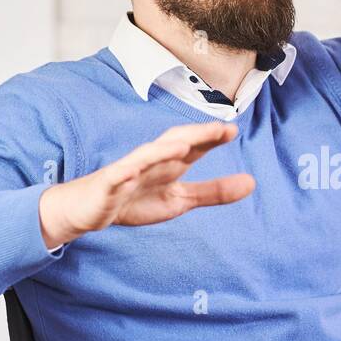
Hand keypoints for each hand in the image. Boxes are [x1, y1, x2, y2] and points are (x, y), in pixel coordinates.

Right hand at [39, 121, 254, 248]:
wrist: (88, 211)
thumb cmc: (134, 200)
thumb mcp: (180, 200)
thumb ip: (214, 191)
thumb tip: (252, 183)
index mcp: (170, 164)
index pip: (193, 146)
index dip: (211, 137)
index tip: (233, 130)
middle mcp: (151, 161)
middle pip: (174, 142)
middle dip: (195, 135)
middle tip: (220, 129)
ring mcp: (128, 171)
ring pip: (147, 156)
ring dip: (164, 149)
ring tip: (185, 145)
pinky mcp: (108, 185)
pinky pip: (117, 177)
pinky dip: (126, 172)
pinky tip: (134, 169)